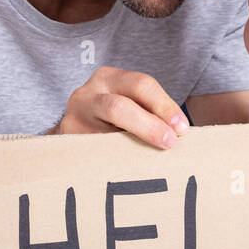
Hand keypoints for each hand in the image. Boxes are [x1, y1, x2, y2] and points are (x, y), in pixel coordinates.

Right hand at [48, 65, 189, 148]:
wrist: (73, 134)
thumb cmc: (114, 120)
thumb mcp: (130, 104)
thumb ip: (151, 112)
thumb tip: (182, 131)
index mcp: (108, 78)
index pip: (141, 85)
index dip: (165, 106)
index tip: (182, 128)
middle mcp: (86, 94)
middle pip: (119, 107)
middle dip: (150, 125)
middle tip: (171, 143)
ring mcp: (71, 119)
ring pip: (103, 133)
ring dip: (132, 146)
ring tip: (152, 159)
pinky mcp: (65, 143)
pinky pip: (93, 153)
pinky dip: (115, 161)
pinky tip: (131, 170)